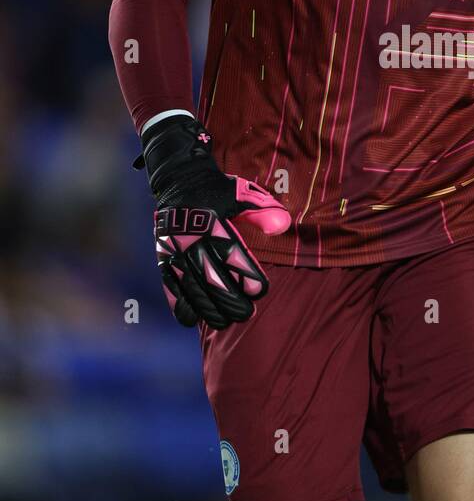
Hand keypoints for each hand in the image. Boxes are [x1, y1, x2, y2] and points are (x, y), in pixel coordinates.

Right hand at [136, 115, 290, 329]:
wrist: (179, 178)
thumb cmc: (217, 190)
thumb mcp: (242, 193)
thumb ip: (262, 211)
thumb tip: (282, 226)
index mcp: (212, 222)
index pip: (231, 254)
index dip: (245, 274)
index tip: (259, 290)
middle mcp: (191, 238)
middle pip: (211, 276)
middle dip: (229, 299)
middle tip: (247, 313)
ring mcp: (175, 249)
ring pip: (190, 286)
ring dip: (207, 307)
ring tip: (224, 321)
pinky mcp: (163, 257)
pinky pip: (169, 284)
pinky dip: (178, 303)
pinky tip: (190, 319)